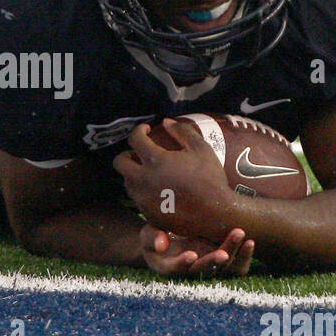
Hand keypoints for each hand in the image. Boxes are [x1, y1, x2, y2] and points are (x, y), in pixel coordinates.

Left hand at [113, 119, 237, 240]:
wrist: (215, 214)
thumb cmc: (210, 178)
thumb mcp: (200, 148)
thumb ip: (182, 131)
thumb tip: (166, 122)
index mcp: (155, 160)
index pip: (135, 139)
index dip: (139, 130)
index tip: (146, 130)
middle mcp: (143, 179)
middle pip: (120, 162)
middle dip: (127, 154)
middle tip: (140, 153)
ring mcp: (143, 199)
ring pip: (127, 182)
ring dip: (134, 173)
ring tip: (149, 171)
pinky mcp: (147, 213)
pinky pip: (137, 198)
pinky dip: (143, 190)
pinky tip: (157, 189)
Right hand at [139, 223, 254, 276]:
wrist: (169, 239)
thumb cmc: (155, 236)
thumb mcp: (147, 234)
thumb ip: (152, 237)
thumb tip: (161, 244)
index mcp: (169, 266)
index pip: (176, 268)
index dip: (183, 263)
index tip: (190, 254)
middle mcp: (191, 269)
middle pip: (205, 269)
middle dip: (215, 258)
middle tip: (223, 247)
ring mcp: (208, 264)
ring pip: (224, 267)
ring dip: (234, 253)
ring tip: (240, 233)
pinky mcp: (219, 258)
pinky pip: (236, 265)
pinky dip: (244, 256)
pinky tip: (249, 241)